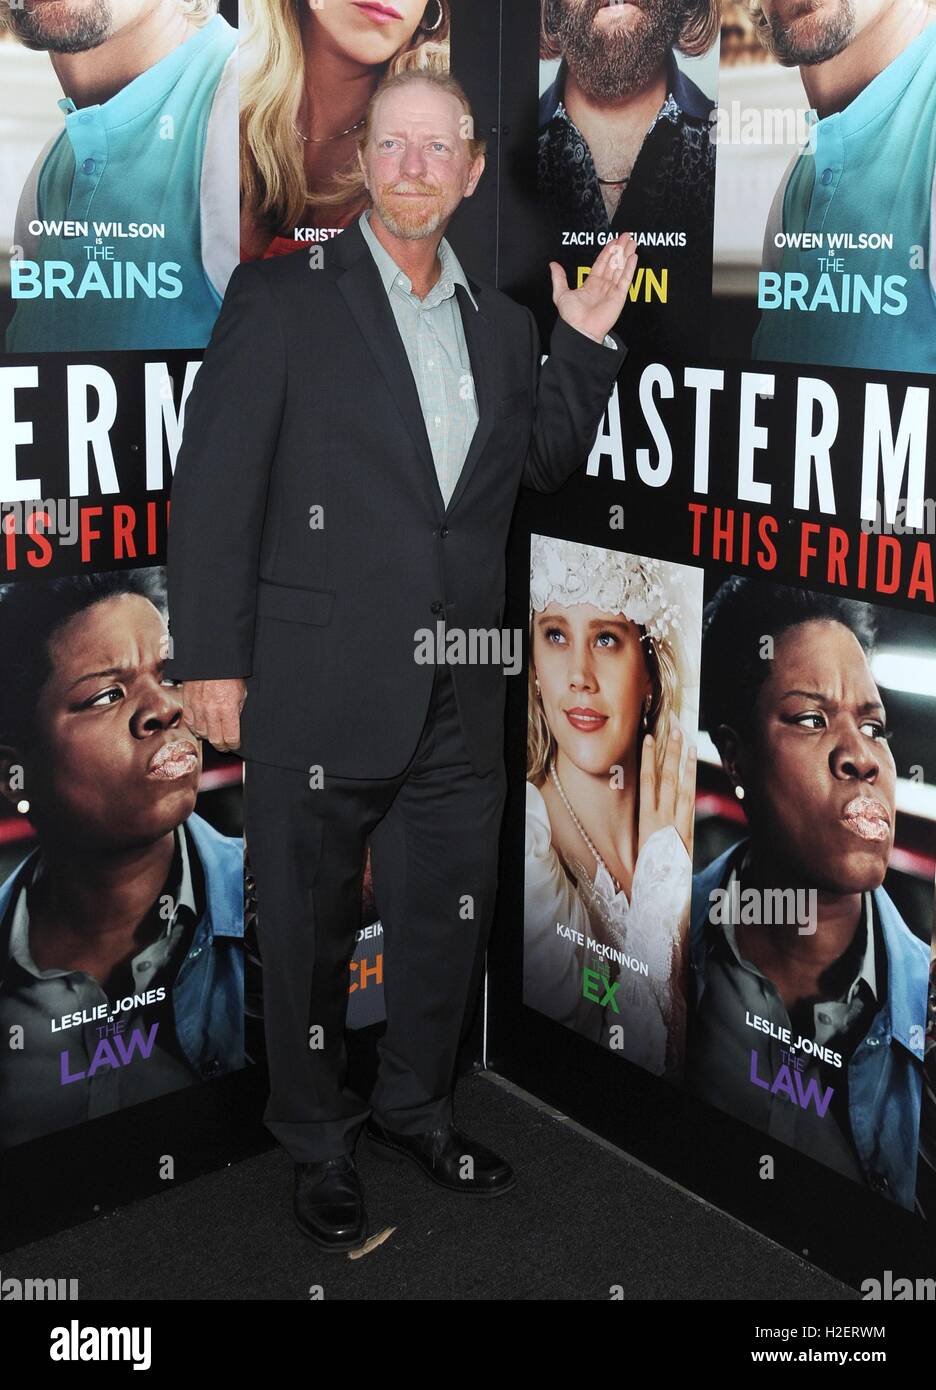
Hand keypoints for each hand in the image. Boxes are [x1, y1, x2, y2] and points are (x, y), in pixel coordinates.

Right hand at [179, 678, 246, 753]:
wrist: (213, 659)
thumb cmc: (230, 674)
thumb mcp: (242, 693)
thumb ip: (238, 710)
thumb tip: (236, 725)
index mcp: (228, 709)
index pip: (231, 738)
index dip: (234, 745)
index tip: (235, 745)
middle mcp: (211, 711)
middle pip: (215, 740)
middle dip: (222, 746)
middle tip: (225, 746)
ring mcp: (197, 708)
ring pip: (201, 733)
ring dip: (209, 737)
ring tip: (214, 736)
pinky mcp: (188, 703)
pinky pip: (190, 723)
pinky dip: (196, 728)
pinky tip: (202, 728)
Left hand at [549, 233, 638, 343]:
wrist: (579, 330)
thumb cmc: (571, 317)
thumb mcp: (561, 293)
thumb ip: (559, 278)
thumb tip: (553, 265)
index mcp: (591, 285)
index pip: (602, 263)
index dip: (608, 251)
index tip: (614, 241)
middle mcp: (603, 287)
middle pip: (613, 263)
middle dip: (620, 249)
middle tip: (626, 236)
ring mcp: (612, 291)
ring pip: (621, 268)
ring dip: (627, 255)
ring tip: (632, 242)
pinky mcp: (619, 297)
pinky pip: (626, 280)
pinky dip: (630, 268)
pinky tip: (633, 257)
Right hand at [637, 719, 696, 857]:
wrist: (660, 892)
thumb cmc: (648, 868)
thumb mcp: (642, 841)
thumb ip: (648, 820)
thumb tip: (651, 798)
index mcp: (645, 819)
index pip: (646, 780)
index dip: (648, 758)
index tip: (648, 738)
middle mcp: (660, 817)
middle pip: (666, 777)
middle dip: (670, 751)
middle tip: (673, 728)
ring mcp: (676, 823)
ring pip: (680, 785)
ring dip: (683, 761)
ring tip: (686, 739)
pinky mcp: (688, 831)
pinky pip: (690, 801)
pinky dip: (692, 782)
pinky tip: (694, 767)